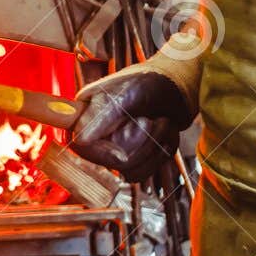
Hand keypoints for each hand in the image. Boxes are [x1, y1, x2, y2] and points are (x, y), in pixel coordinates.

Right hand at [69, 67, 192, 181]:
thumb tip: (80, 140)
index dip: (101, 151)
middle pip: (112, 162)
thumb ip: (101, 115)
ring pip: (130, 170)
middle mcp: (95, 135)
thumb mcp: (123, 94)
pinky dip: (161, 153)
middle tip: (149, 118)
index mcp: (84, 115)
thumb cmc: (147, 82)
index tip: (121, 150)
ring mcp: (113, 149)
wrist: (175, 88)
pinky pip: (143, 173)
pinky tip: (163, 135)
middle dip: (141, 140)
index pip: (80, 145)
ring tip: (160, 121)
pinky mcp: (132, 160)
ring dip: (155, 145)